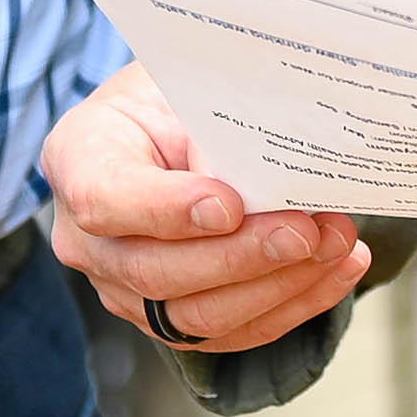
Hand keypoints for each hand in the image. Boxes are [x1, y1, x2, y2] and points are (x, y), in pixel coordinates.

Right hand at [41, 68, 371, 353]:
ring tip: (337, 245)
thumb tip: (269, 177)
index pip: (105, 198)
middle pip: (156, 271)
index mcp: (78, 160)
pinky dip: (293, 304)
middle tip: (307, 231)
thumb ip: (213, 127)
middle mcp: (86, 238)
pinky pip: (232, 332)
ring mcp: (123, 289)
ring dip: (278, 285)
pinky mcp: (169, 320)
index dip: (167, 210)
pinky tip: (338, 271)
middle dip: (242, 256)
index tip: (230, 204)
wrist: (173, 126)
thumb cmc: (178, 97)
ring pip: (197, 316)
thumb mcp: (187, 84)